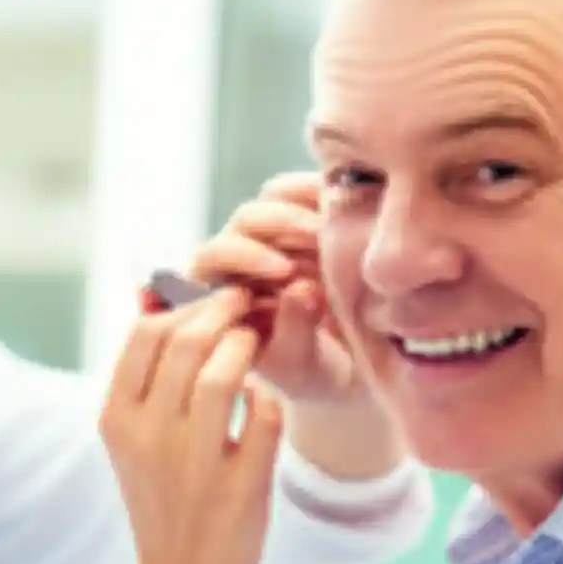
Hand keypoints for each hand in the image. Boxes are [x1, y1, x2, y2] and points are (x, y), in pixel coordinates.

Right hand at [101, 287, 282, 563]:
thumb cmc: (162, 498)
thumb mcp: (133, 441)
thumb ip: (144, 381)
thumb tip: (168, 305)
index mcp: (116, 420)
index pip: (145, 334)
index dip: (183, 305)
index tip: (210, 300)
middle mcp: (149, 439)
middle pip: (186, 343)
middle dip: (222, 312)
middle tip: (243, 305)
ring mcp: (193, 465)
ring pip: (224, 374)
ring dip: (245, 347)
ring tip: (254, 342)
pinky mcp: (240, 489)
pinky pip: (263, 416)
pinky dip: (267, 398)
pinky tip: (263, 400)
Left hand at [191, 173, 402, 479]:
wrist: (348, 368)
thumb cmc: (311, 374)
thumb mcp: (300, 366)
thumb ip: (293, 333)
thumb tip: (301, 290)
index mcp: (218, 295)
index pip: (210, 258)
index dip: (242, 257)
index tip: (283, 271)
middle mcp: (240, 259)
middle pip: (243, 220)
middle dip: (279, 225)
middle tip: (317, 239)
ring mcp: (274, 234)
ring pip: (274, 196)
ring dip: (306, 206)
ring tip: (337, 229)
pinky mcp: (307, 216)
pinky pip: (307, 189)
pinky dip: (326, 193)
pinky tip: (352, 209)